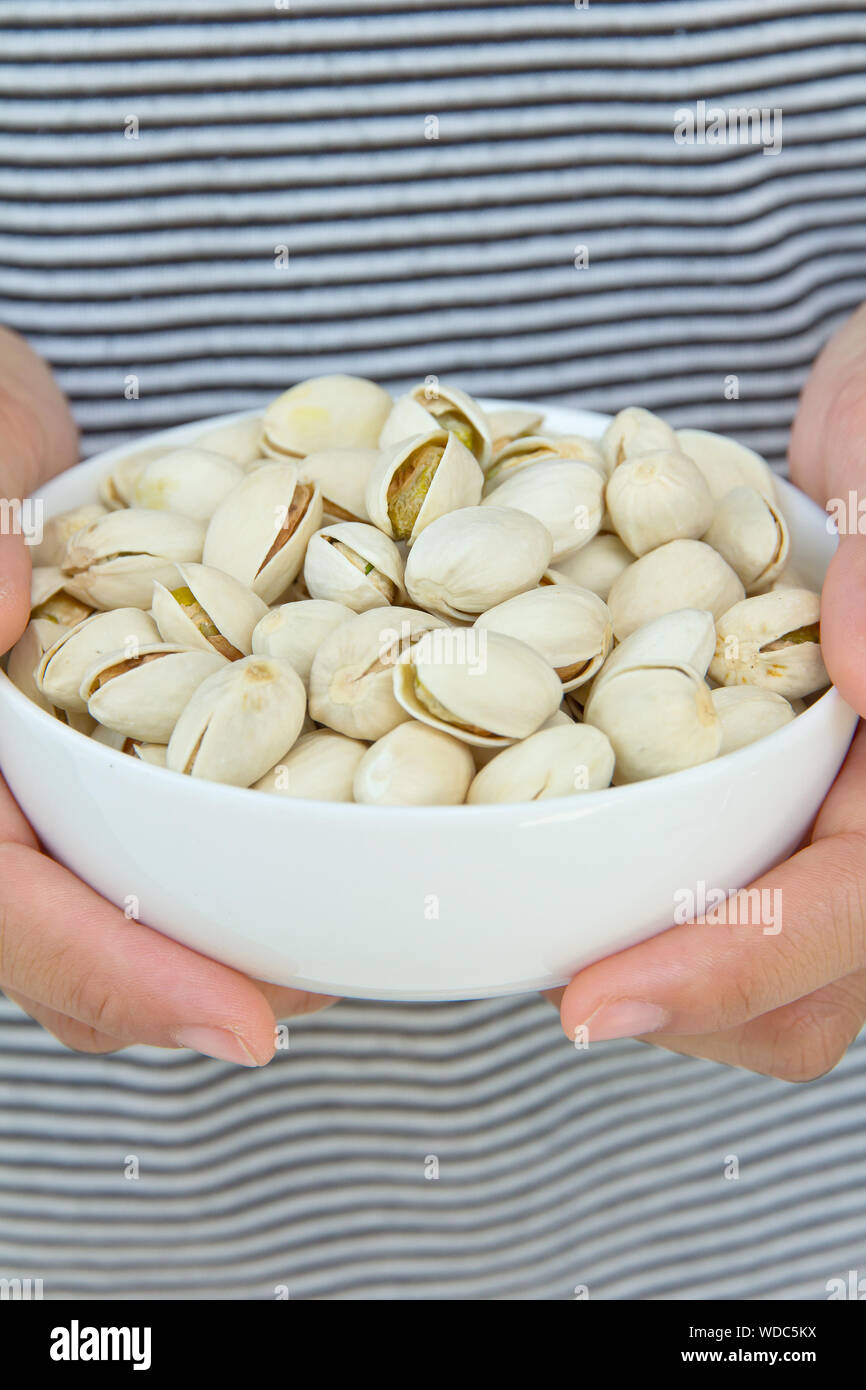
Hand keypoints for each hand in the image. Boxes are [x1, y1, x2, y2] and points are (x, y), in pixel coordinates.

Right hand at [0, 328, 335, 1062]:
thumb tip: (2, 610)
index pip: (8, 907)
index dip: (117, 976)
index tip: (247, 1028)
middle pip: (81, 940)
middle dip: (201, 982)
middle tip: (326, 990)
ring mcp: (53, 770)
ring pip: (126, 901)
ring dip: (229, 938)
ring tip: (343, 939)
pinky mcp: (109, 741)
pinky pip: (162, 827)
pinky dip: (236, 855)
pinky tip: (318, 837)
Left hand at [553, 305, 865, 1079]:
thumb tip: (851, 662)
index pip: (857, 904)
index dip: (733, 963)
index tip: (588, 1006)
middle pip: (807, 992)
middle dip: (681, 1005)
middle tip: (548, 984)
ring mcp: (828, 812)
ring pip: (763, 970)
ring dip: (654, 975)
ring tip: (545, 934)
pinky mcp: (774, 799)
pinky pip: (715, 893)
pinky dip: (643, 906)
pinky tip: (557, 855)